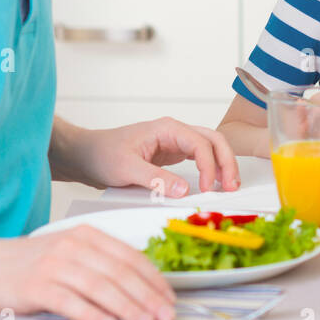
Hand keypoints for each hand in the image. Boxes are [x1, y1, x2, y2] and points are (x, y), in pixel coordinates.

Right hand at [0, 226, 175, 319]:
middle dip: (147, 296)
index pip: (131, 257)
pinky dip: (92, 315)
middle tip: (164, 314)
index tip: (169, 298)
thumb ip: (102, 264)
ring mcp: (54, 264)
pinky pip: (70, 302)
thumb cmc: (33, 265)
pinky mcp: (36, 286)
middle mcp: (74, 246)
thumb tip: (142, 290)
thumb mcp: (72, 254)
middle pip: (120, 272)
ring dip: (127, 307)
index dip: (154, 280)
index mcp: (88, 235)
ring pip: (100, 287)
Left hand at [70, 117, 241, 197]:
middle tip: (232, 186)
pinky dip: (211, 169)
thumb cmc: (102, 155)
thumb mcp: (127, 169)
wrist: (87, 155)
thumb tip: (185, 191)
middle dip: (226, 162)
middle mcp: (175, 132)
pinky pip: (200, 158)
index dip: (209, 166)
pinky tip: (214, 183)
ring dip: (222, 164)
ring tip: (229, 186)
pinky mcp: (172, 154)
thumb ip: (156, 179)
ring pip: (210, 148)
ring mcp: (175, 142)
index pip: (200, 143)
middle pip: (213, 140)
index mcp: (167, 128)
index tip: (207, 189)